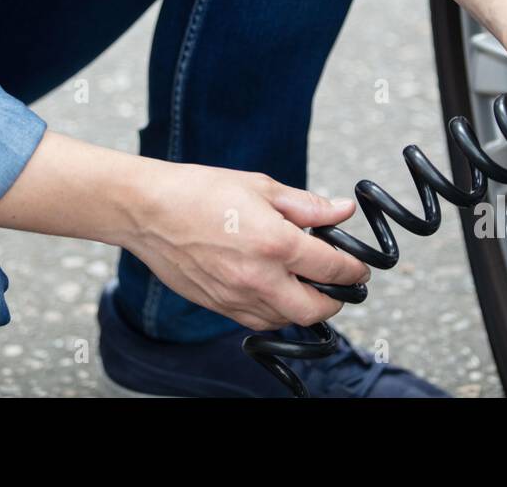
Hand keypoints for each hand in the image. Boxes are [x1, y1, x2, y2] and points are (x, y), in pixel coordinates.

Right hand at [124, 165, 371, 330]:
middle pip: (315, 310)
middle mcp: (259, 278)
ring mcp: (236, 297)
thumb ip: (306, 205)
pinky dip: (275, 312)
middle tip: (340, 286)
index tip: (358, 267)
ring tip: (306, 285)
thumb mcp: (261, 186)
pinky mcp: (218, 305)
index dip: (353, 269)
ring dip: (304, 308)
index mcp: (275, 243)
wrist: (148, 210)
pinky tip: (275, 292)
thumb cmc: (198, 192)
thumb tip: (341, 210)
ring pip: (286, 320)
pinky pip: (258, 321)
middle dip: (335, 300)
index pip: (332, 267)